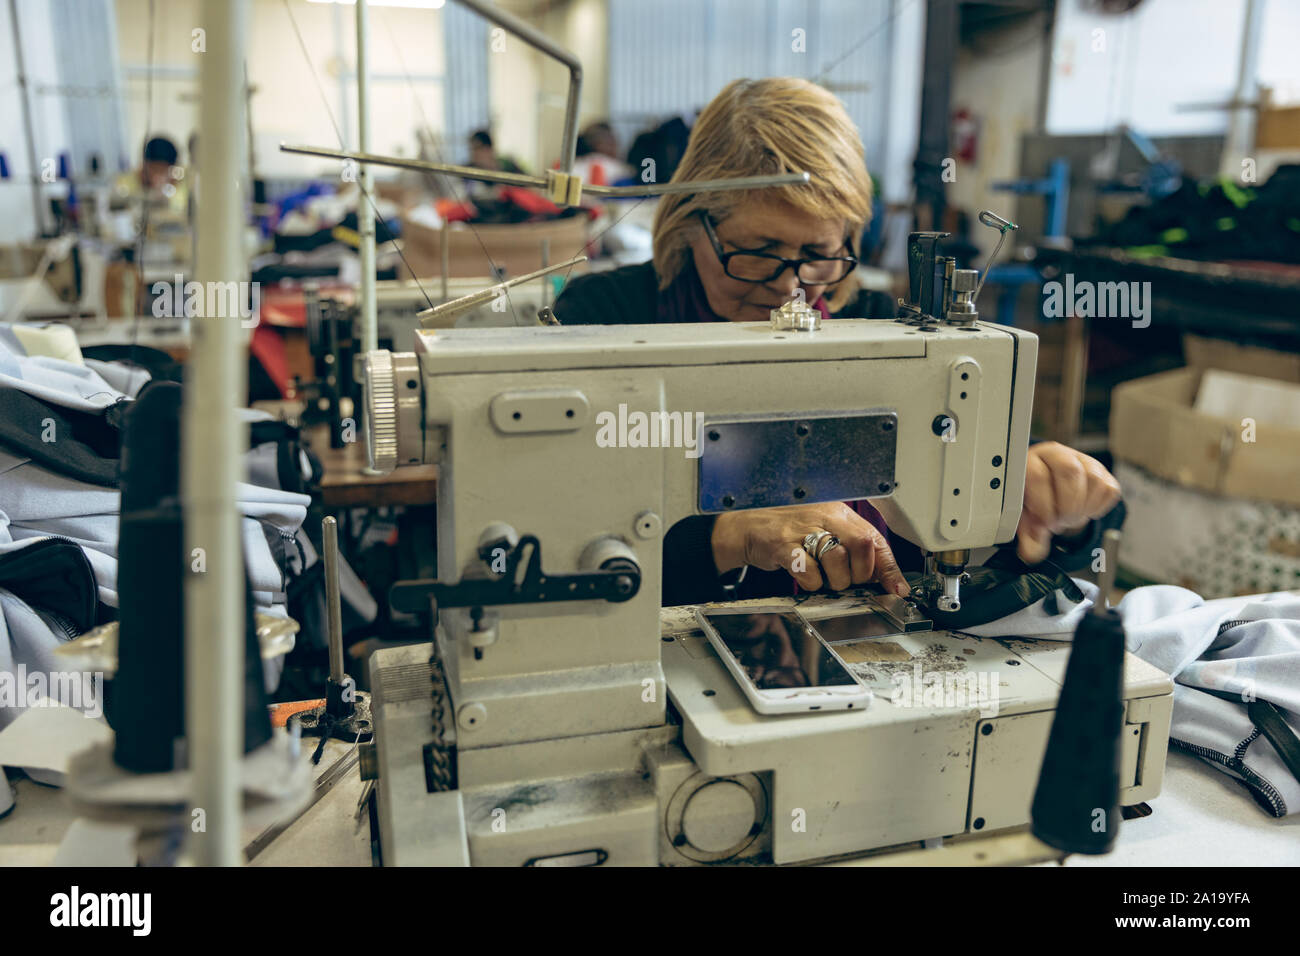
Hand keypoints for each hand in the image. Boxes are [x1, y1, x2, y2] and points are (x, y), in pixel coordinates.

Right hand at [711, 502, 909, 595]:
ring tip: (824, 578)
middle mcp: (824, 517)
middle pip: (862, 545)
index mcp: (839, 513)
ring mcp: (803, 530)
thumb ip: (853, 549)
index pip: (874, 539)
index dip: (889, 568)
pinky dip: (811, 582)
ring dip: (835, 580)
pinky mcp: (783, 545)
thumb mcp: (826, 531)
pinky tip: (806, 577)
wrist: (750, 526)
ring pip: (837, 560)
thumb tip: (882, 577)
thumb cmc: (791, 531)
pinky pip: (808, 570)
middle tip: (847, 580)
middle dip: (860, 574)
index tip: (898, 589)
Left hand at [1017, 442, 1121, 564]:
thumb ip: (1028, 534)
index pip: (1038, 475)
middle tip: (1060, 523)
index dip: (1042, 503)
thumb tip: (1032, 552)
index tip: (1042, 522)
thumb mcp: (1025, 517)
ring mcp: (1083, 461)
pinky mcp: (1103, 473)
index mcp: (1032, 461)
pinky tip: (1084, 511)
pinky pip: (1109, 489)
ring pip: (1093, 479)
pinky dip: (1098, 507)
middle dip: (1066, 505)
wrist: (1054, 497)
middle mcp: (1058, 455)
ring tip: (1070, 518)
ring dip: (1083, 507)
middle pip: (1070, 472)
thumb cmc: (1036, 502)